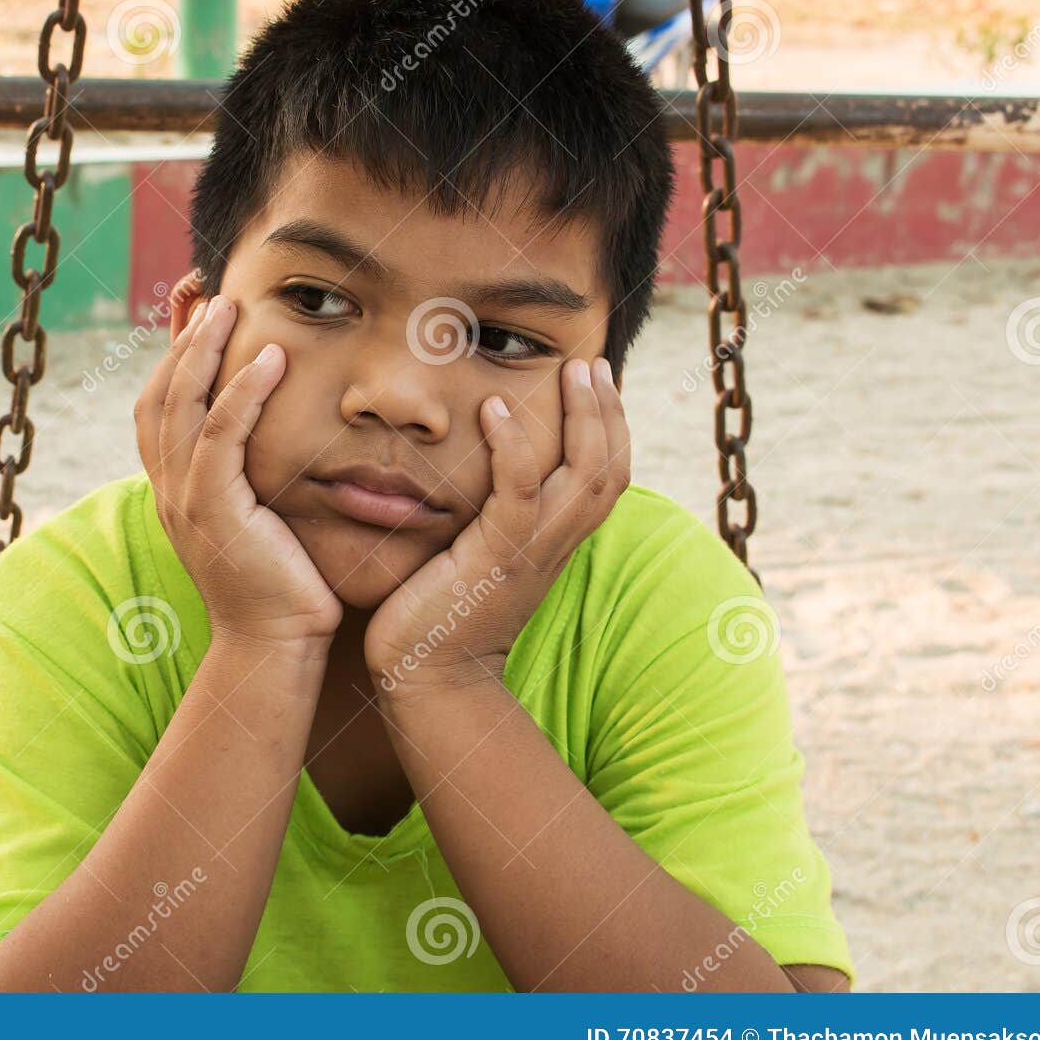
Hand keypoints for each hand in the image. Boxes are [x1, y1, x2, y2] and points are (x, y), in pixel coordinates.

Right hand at [135, 293, 343, 652]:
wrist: (276, 645)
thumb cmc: (282, 582)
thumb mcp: (260, 515)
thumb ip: (254, 471)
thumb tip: (280, 428)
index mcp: (175, 486)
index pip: (158, 401)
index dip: (171, 350)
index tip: (194, 305)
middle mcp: (168, 487)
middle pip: (158, 390)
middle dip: (181, 334)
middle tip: (207, 287)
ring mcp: (184, 498)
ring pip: (180, 403)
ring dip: (205, 349)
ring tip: (231, 306)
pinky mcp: (213, 510)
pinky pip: (219, 435)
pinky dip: (242, 391)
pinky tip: (269, 358)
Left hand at [364, 356, 629, 693]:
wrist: (428, 677)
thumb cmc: (439, 614)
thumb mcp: (477, 556)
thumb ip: (491, 518)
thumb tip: (478, 474)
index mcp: (554, 544)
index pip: (607, 478)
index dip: (611, 428)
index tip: (597, 379)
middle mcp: (554, 548)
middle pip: (610, 470)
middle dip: (607, 411)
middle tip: (592, 362)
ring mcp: (529, 554)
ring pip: (582, 476)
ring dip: (582, 418)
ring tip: (571, 369)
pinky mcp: (494, 560)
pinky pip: (517, 496)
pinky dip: (512, 449)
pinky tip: (494, 409)